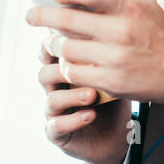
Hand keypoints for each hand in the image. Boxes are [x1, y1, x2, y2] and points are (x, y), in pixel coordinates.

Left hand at [26, 0, 163, 108]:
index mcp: (130, 8)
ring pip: (66, 49)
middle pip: (69, 21)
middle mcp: (121, 32)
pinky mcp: (110, 82)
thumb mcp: (147, 0)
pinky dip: (66, 66)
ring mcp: (115, 59)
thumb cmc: (161, 34)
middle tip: (31, 15)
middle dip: (42, 16)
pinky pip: (74, 73)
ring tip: (53, 42)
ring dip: (54, 44)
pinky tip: (68, 62)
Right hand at [38, 38, 131, 163]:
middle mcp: (54, 90)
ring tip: (92, 94)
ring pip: (51, 100)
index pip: (49, 53)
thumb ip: (103, 55)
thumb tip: (109, 28)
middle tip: (83, 67)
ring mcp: (53, 112)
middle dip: (63, 71)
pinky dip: (73, 120)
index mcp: (62, 71)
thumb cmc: (112, 98)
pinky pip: (57, 126)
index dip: (55, 46)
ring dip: (72, 96)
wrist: (118, 135)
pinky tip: (90, 115)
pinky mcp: (57, 133)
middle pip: (45, 74)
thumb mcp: (111, 73)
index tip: (73, 41)